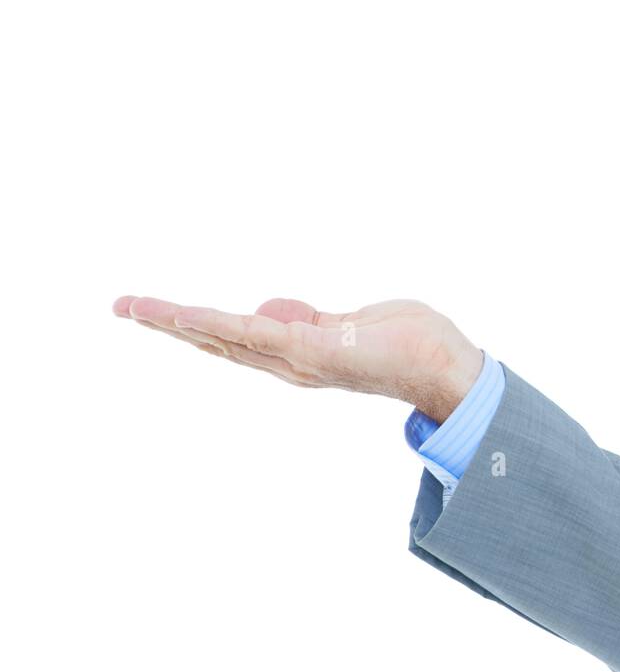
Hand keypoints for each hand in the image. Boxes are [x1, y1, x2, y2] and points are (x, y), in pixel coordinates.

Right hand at [112, 295, 483, 422]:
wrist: (446, 364)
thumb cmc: (411, 342)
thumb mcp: (352, 322)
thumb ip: (310, 319)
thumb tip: (266, 313)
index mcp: (300, 354)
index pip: (237, 338)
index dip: (196, 326)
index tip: (155, 309)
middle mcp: (292, 364)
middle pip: (218, 342)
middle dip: (168, 325)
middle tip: (121, 306)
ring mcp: (299, 360)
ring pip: (225, 338)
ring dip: (177, 322)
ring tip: (133, 307)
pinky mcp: (311, 351)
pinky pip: (253, 335)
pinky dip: (216, 324)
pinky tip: (183, 314)